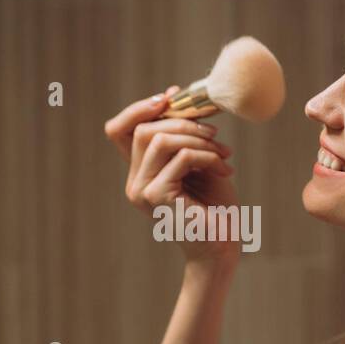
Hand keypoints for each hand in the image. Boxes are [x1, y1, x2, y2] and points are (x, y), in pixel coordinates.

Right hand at [103, 86, 240, 265]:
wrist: (223, 247)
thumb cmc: (216, 208)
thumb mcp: (198, 162)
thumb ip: (182, 136)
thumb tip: (173, 96)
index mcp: (140, 173)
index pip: (119, 129)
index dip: (141, 108)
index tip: (174, 96)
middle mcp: (134, 183)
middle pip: (143, 129)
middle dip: (183, 122)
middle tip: (215, 134)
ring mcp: (141, 191)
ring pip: (160, 140)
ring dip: (198, 139)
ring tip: (223, 154)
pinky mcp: (156, 197)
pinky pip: (180, 157)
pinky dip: (207, 156)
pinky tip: (225, 170)